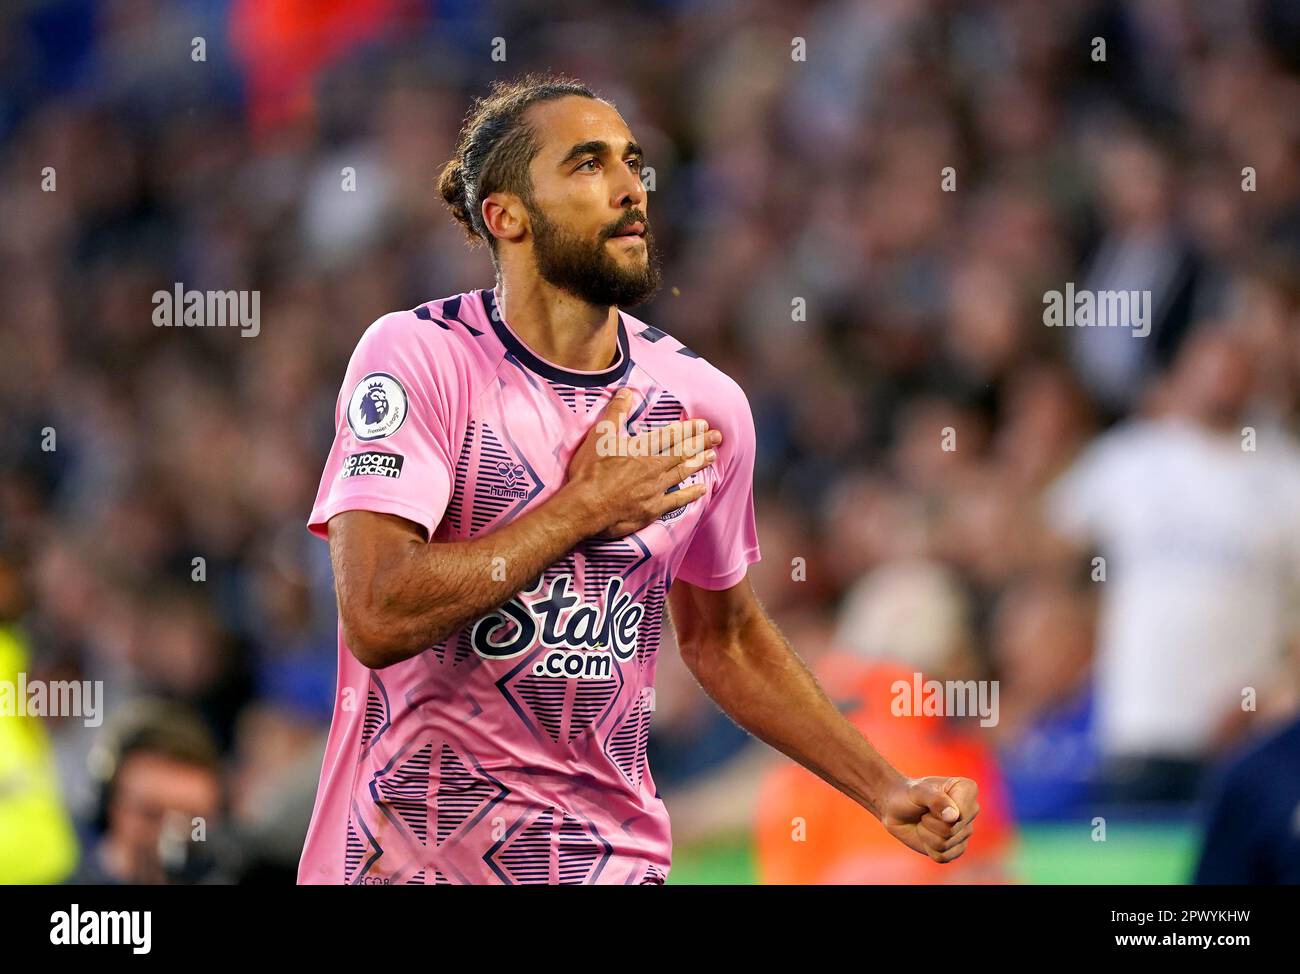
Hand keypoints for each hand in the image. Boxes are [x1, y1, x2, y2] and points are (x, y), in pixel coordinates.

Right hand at [564, 388, 720, 538]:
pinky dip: (690, 494)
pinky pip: (677, 500)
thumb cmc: (589, 471)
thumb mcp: (599, 436)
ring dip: (699, 463)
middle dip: (701, 442)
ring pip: (682, 472)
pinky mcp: (652, 509)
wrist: (586, 506)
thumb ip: (615, 413)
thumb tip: (627, 391)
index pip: (670, 435)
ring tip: (713, 456)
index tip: (703, 424)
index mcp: (641, 449)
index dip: (688, 429)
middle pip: (682, 452)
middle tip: (717, 436)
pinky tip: (702, 489)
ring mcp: (655, 489)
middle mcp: (653, 467)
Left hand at [880, 776, 979, 862]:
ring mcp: (965, 831)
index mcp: (967, 790)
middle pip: (952, 830)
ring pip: (945, 845)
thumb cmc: (908, 795)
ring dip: (926, 834)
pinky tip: (926, 835)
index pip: (961, 814)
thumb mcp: (918, 791)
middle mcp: (971, 811)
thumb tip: (954, 818)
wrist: (896, 808)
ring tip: (924, 821)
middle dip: (929, 822)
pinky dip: (928, 847)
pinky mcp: (956, 848)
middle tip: (924, 812)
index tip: (929, 799)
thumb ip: (936, 800)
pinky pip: (943, 857)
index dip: (938, 811)